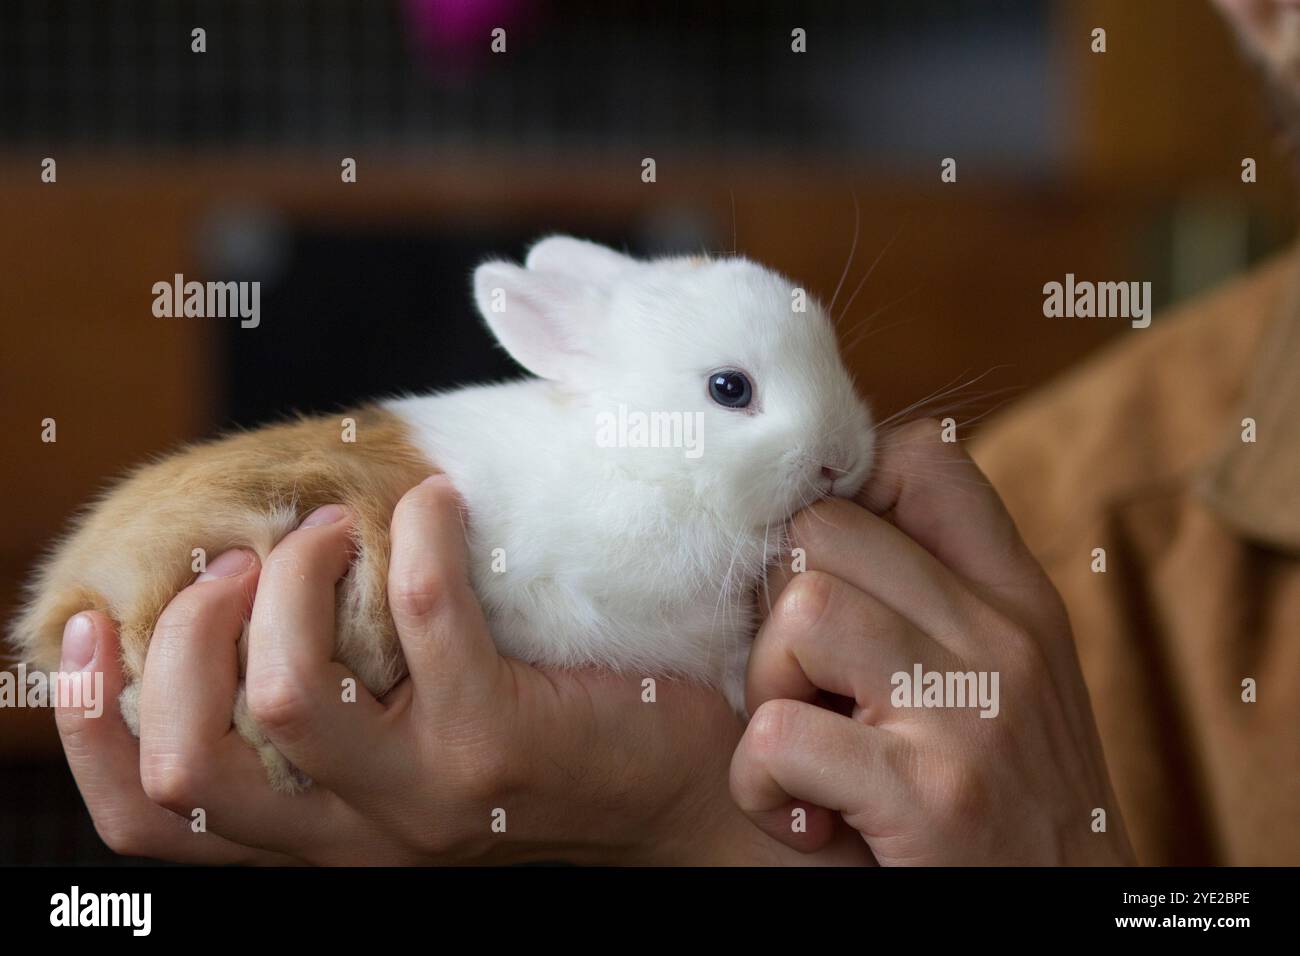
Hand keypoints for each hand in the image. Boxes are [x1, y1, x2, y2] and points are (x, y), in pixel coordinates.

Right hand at [54, 476, 865, 864]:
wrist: (694, 796)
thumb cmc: (556, 747)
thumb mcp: (421, 743)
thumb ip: (346, 699)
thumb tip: (253, 587)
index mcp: (322, 833)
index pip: (150, 822)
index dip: (88, 729)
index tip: (82, 631)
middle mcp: (357, 835)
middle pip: (189, 766)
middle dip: (184, 642)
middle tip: (240, 564)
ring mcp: (428, 797)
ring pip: (287, 697)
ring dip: (289, 585)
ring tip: (328, 533)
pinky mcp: (503, 743)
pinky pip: (422, 618)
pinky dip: (414, 537)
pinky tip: (438, 505)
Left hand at [730, 420, 1135, 864]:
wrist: (1072, 926)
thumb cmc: (1013, 806)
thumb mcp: (1009, 681)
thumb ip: (939, 600)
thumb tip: (829, 515)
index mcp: (1017, 599)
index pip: (921, 456)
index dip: (841, 496)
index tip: (821, 575)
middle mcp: (1002, 635)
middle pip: (823, 528)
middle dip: (777, 606)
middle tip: (804, 683)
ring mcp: (970, 709)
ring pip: (798, 613)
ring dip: (768, 689)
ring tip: (803, 748)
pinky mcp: (930, 792)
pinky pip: (778, 736)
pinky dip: (761, 786)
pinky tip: (800, 817)